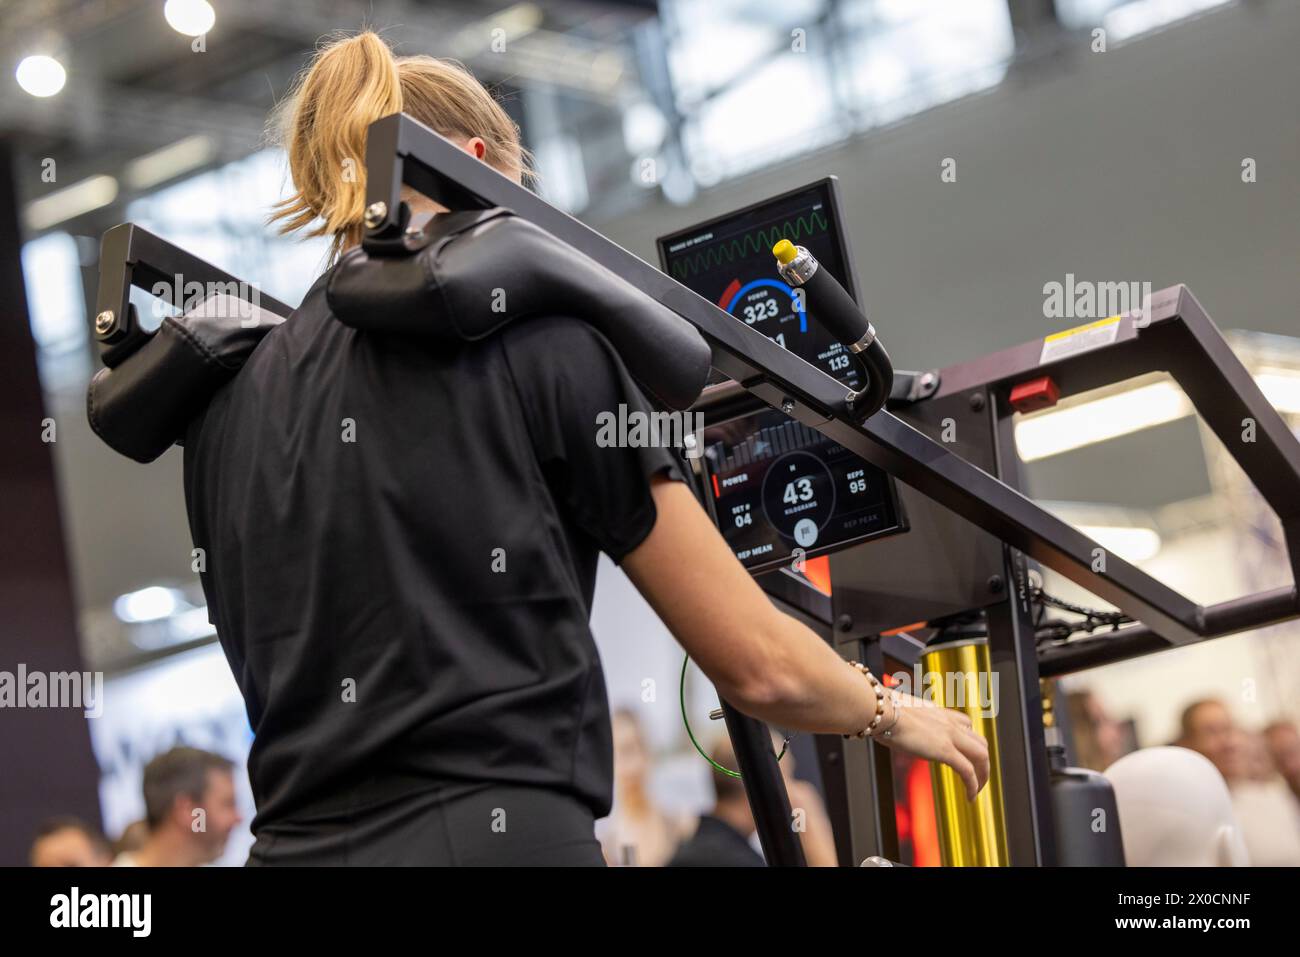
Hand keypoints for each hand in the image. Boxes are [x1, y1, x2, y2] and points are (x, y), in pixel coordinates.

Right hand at [875, 692, 990, 800]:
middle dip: (982, 761)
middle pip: (980, 742)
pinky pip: (968, 772)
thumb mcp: (897, 715)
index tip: (964, 752)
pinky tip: (970, 797)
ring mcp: (950, 735)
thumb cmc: (882, 711)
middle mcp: (948, 722)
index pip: (966, 724)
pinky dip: (973, 786)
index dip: (969, 740)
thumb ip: (901, 720)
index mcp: (938, 712)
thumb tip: (887, 726)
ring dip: (983, 775)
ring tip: (977, 790)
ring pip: (981, 756)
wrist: (882, 711)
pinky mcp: (945, 750)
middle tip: (977, 775)